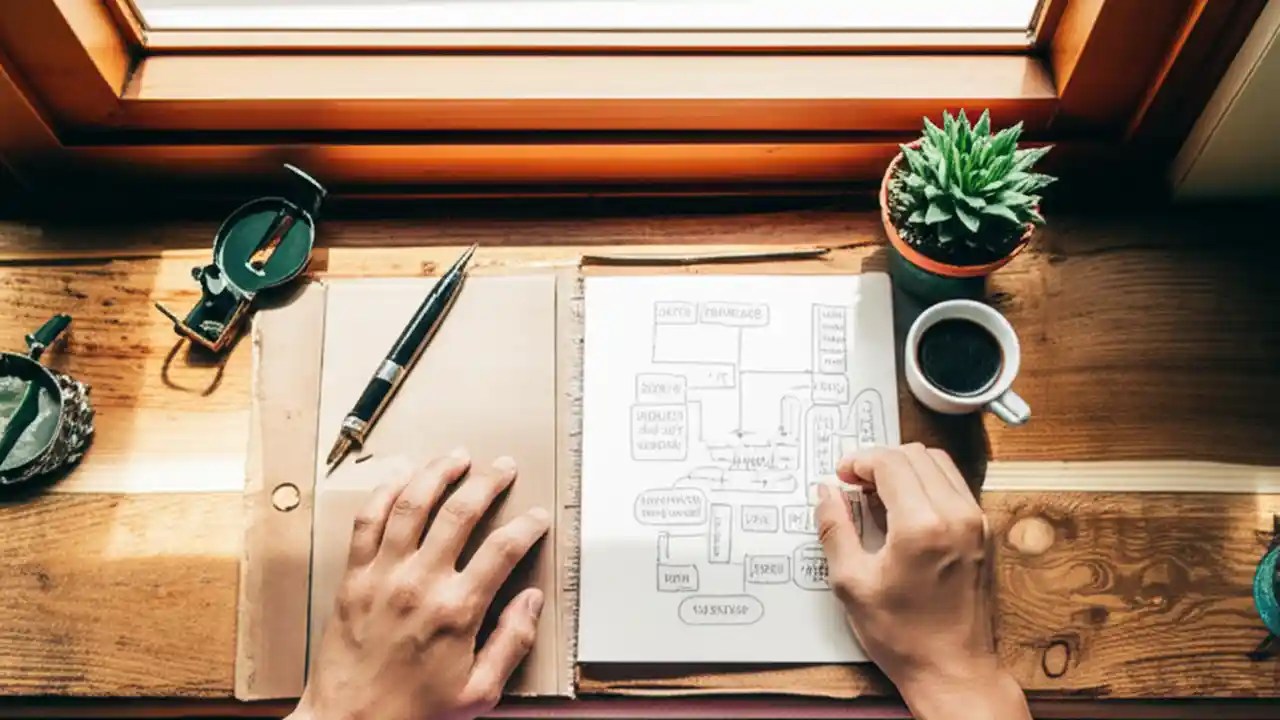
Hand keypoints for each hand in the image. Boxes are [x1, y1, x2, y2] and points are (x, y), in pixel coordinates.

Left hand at [291, 449, 550, 719]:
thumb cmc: (412, 712)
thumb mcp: (479, 692)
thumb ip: (511, 642)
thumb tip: (531, 602)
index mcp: (457, 610)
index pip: (503, 549)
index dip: (527, 526)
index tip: (536, 517)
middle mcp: (420, 583)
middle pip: (461, 512)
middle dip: (488, 482)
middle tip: (502, 467)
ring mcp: (383, 575)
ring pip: (412, 503)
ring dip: (437, 473)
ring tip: (456, 457)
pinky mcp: (354, 576)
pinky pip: (368, 520)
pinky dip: (384, 491)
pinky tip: (401, 476)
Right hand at [815, 443, 1028, 719]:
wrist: (955, 670)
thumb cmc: (903, 635)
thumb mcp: (852, 583)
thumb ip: (834, 529)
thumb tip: (826, 491)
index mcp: (921, 526)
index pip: (890, 463)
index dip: (859, 460)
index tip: (842, 475)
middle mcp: (956, 515)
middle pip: (916, 455)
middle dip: (880, 460)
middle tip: (855, 483)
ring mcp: (977, 522)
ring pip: (939, 464)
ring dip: (905, 468)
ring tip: (878, 494)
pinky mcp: (985, 532)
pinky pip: (955, 485)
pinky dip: (926, 483)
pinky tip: (904, 508)